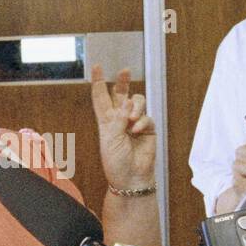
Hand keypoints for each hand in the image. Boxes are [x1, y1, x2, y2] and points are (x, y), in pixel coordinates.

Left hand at [91, 64, 155, 190]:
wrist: (131, 178)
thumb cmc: (116, 162)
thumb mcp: (110, 139)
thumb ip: (118, 119)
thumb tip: (128, 101)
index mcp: (106, 120)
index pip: (101, 96)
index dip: (98, 81)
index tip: (97, 67)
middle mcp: (120, 119)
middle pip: (121, 93)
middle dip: (123, 81)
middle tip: (124, 71)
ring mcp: (135, 123)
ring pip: (137, 101)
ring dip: (135, 106)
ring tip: (131, 119)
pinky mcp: (148, 129)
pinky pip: (146, 117)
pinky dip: (141, 121)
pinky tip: (136, 131)